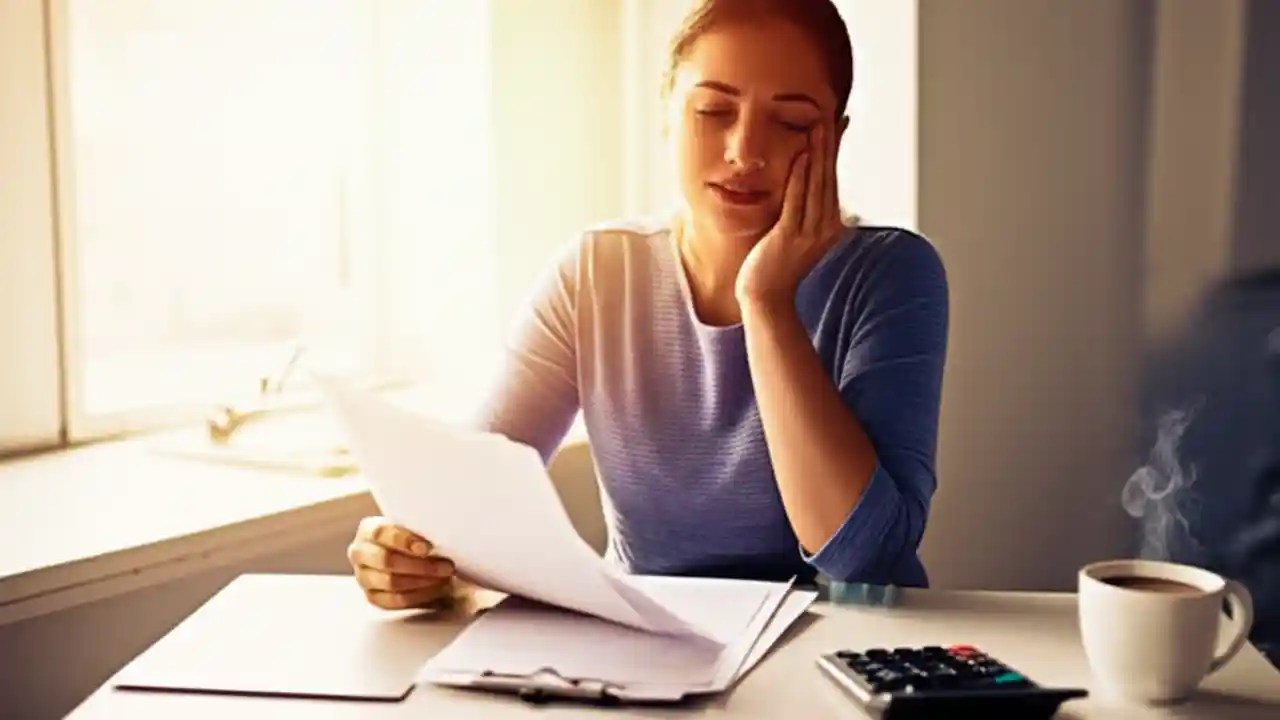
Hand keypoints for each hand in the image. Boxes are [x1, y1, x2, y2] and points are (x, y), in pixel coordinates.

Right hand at [347, 516, 455, 609]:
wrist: (406, 554)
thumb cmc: (413, 537)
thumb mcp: (414, 527)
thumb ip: (420, 529)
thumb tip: (441, 535)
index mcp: (367, 530)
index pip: (381, 532)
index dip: (405, 540)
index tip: (428, 547)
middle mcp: (360, 554)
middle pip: (386, 560)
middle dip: (420, 565)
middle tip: (446, 566)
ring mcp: (364, 578)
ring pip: (391, 583)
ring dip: (423, 581)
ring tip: (445, 577)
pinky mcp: (373, 597)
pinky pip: (395, 600)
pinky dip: (419, 595)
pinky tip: (437, 589)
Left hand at [735, 123, 845, 307]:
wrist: (765, 296)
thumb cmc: (774, 264)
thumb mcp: (792, 231)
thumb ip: (801, 209)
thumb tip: (804, 186)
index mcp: (828, 223)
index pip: (832, 177)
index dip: (835, 149)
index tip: (838, 122)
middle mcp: (826, 226)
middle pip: (829, 175)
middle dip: (830, 143)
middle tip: (832, 113)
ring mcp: (810, 233)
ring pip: (816, 183)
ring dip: (818, 152)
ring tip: (819, 124)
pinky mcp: (790, 236)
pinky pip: (796, 200)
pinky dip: (799, 176)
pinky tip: (801, 155)